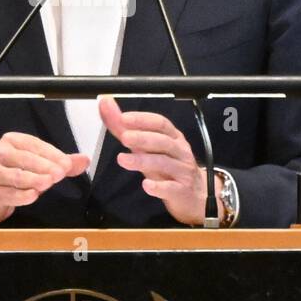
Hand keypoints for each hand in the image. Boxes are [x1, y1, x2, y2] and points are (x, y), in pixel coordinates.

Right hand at [0, 132, 88, 227]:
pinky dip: (22, 195)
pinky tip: (33, 195)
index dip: (52, 154)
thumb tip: (84, 160)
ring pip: (16, 175)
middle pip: (24, 158)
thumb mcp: (40, 165)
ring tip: (47, 183)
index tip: (66, 164)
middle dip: (44, 166)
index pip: (34, 144)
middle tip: (60, 174)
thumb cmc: (16, 174)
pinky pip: (8, 193)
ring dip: (34, 179)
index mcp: (13, 140)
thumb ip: (61, 162)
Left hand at [99, 95, 215, 226]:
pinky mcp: (181, 191)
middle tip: (124, 137)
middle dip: (143, 138)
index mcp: (173, 137)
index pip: (161, 123)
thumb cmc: (167, 167)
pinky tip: (146, 185)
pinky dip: (158, 187)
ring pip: (165, 163)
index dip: (143, 119)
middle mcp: (180, 151)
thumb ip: (124, 128)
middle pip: (163, 141)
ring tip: (123, 159)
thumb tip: (106, 105)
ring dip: (143, 160)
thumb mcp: (147, 147)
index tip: (124, 117)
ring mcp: (182, 171)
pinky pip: (170, 188)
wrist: (194, 195)